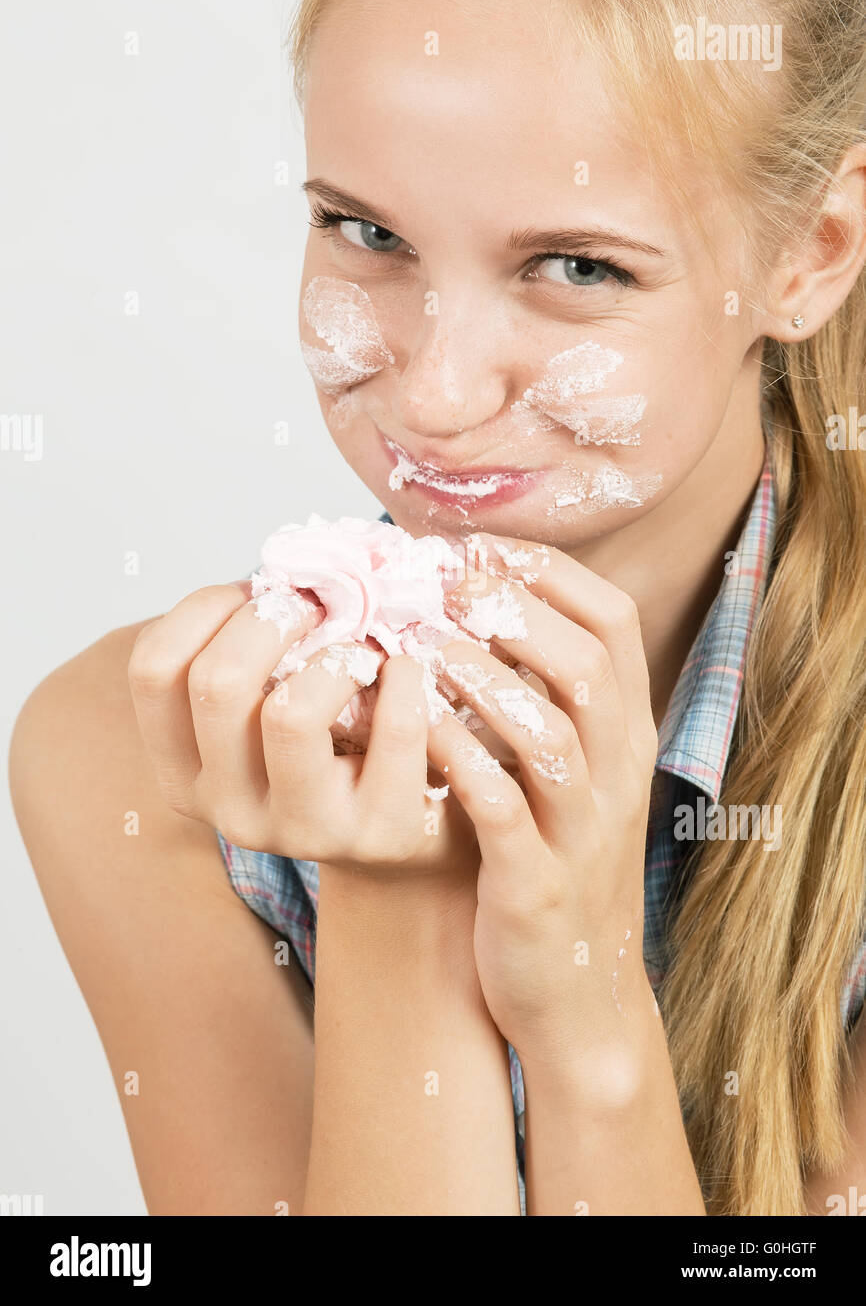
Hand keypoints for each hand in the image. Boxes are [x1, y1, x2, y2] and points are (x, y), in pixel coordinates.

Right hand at [127, 581, 479, 885]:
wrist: (402, 833)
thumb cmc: (331, 744)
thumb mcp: (271, 698)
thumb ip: (257, 646)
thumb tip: (288, 571)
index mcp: (184, 770)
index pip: (152, 670)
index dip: (206, 606)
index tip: (258, 592)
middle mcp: (227, 809)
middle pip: (217, 683)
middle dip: (274, 617)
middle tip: (318, 604)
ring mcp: (299, 831)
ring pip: (289, 714)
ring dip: (335, 653)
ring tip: (362, 648)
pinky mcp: (374, 834)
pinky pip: (390, 731)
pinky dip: (406, 676)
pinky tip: (408, 670)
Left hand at [424, 533, 659, 1067]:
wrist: (576, 991)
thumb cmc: (552, 859)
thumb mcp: (567, 769)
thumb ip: (537, 691)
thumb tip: (469, 600)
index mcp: (626, 731)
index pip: (610, 618)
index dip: (539, 570)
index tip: (467, 546)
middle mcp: (617, 771)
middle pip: (583, 660)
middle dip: (504, 610)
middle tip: (430, 584)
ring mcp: (582, 829)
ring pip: (547, 730)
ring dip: (476, 678)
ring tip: (412, 643)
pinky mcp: (536, 883)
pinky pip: (502, 807)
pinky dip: (458, 759)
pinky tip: (411, 727)